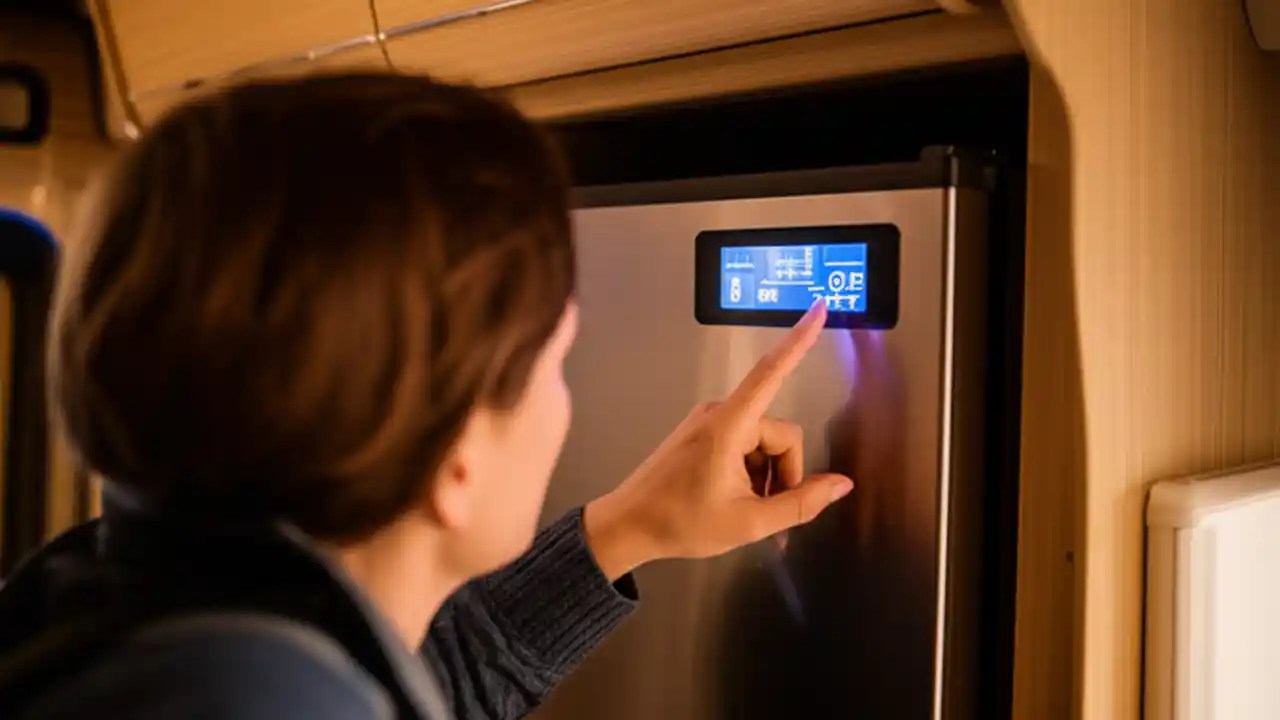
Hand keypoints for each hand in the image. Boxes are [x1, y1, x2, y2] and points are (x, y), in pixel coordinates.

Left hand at [584, 301, 854, 581]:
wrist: (629, 526)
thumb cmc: (681, 523)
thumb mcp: (750, 523)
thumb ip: (801, 503)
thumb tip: (842, 484)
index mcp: (728, 426)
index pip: (772, 373)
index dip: (800, 341)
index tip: (819, 309)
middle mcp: (719, 413)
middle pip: (779, 434)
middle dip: (783, 474)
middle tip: (770, 514)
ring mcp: (709, 420)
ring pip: (764, 442)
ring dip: (767, 477)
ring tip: (749, 512)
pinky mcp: (704, 431)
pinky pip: (745, 444)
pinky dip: (751, 473)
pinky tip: (738, 501)